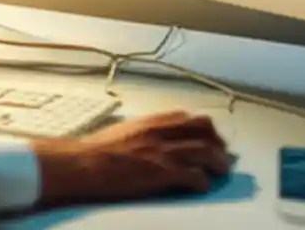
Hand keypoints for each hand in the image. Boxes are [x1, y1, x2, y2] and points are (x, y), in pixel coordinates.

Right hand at [32, 111, 232, 206]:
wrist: (82, 164)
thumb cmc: (94, 151)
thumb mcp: (122, 131)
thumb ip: (141, 131)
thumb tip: (149, 138)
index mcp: (150, 121)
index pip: (187, 117)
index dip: (203, 128)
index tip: (209, 136)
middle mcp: (160, 132)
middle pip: (203, 129)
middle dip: (216, 141)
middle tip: (221, 153)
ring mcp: (163, 152)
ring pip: (205, 151)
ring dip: (218, 162)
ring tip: (222, 171)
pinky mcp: (162, 173)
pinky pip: (194, 176)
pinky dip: (202, 182)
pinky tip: (202, 187)